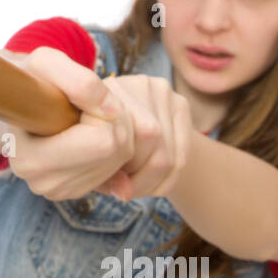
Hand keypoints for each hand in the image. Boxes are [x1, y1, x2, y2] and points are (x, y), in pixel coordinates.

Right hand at [2, 47, 138, 201]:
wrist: (18, 102)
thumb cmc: (32, 81)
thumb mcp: (46, 64)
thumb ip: (80, 81)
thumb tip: (113, 112)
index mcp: (29, 159)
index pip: (102, 141)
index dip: (102, 112)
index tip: (81, 100)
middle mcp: (44, 184)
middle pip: (117, 151)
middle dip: (113, 121)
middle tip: (86, 106)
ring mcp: (61, 192)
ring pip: (123, 159)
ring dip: (116, 131)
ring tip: (85, 117)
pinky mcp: (77, 191)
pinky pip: (121, 168)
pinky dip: (115, 146)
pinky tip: (89, 135)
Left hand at [97, 74, 193, 198]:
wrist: (131, 129)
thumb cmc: (101, 149)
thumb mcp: (94, 162)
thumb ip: (103, 178)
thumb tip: (125, 194)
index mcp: (101, 92)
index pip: (122, 135)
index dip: (119, 167)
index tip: (114, 181)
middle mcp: (133, 83)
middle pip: (150, 139)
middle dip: (139, 174)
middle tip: (128, 187)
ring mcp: (160, 90)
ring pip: (168, 153)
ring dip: (154, 181)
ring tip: (140, 187)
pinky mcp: (181, 102)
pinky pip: (183, 154)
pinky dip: (169, 179)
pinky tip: (156, 185)